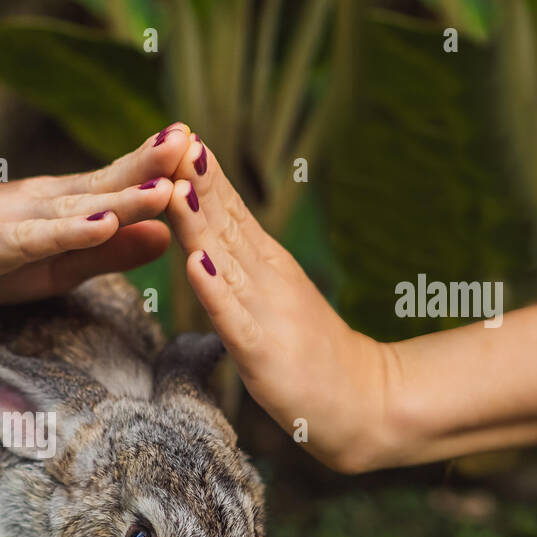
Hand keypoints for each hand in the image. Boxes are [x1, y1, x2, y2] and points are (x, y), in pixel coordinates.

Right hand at [0, 124, 193, 302]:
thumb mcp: (55, 265)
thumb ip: (108, 253)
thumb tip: (167, 235)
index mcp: (68, 210)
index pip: (122, 188)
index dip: (162, 174)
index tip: (205, 156)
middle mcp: (48, 207)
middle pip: (106, 186)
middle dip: (151, 169)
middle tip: (195, 147)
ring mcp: (18, 223)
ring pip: (77, 208)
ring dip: (122, 196)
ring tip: (165, 186)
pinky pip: (36, 240)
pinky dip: (69, 233)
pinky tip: (99, 224)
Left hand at [165, 135, 395, 472]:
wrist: (364, 402)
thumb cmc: (311, 354)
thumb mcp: (271, 299)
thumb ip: (242, 268)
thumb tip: (208, 236)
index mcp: (266, 265)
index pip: (229, 211)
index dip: (203, 174)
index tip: (177, 133)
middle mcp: (267, 278)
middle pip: (225, 222)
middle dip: (196, 180)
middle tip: (172, 137)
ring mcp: (266, 312)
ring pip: (225, 259)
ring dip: (199, 221)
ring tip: (175, 184)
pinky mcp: (262, 351)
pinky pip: (233, 316)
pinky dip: (214, 288)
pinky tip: (196, 261)